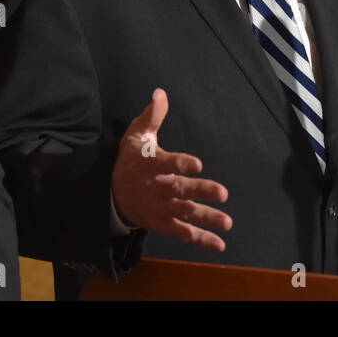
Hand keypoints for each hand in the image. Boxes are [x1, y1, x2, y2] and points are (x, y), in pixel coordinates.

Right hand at [111, 89, 231, 251]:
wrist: (111, 193)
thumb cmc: (131, 158)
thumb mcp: (137, 134)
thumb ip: (152, 116)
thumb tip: (160, 93)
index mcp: (148, 164)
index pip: (165, 163)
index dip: (180, 163)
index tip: (197, 163)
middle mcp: (156, 187)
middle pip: (179, 189)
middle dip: (200, 191)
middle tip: (222, 193)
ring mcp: (160, 207)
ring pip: (185, 212)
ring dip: (206, 218)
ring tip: (227, 222)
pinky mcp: (163, 223)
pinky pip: (183, 232)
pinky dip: (200, 239)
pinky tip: (220, 244)